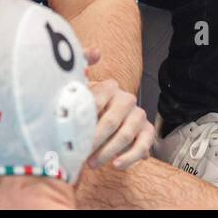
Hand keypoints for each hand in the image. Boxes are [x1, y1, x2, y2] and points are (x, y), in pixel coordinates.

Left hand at [83, 48, 153, 170]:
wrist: (103, 125)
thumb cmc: (86, 109)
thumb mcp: (79, 90)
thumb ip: (81, 68)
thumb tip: (96, 51)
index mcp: (110, 88)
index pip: (99, 98)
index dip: (84, 117)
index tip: (71, 132)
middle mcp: (126, 99)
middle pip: (111, 121)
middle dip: (94, 140)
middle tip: (79, 153)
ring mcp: (138, 115)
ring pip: (126, 134)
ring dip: (107, 152)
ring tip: (91, 164)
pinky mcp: (146, 131)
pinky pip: (143, 145)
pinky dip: (130, 157)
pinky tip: (116, 165)